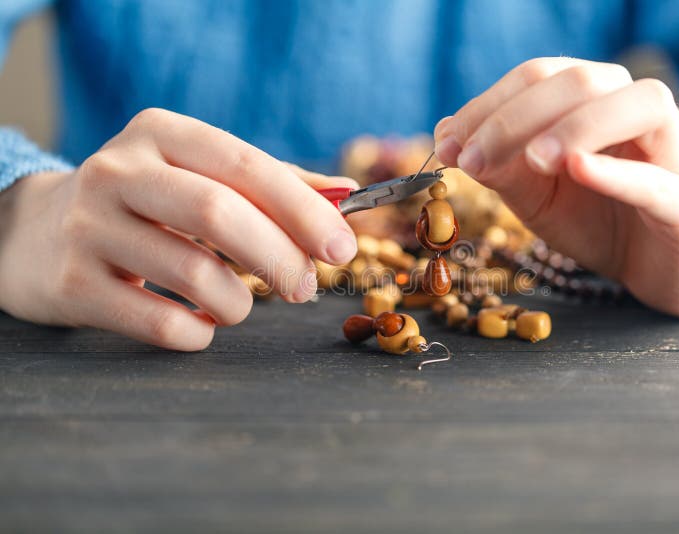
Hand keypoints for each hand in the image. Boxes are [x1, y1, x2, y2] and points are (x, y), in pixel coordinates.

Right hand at [0, 108, 357, 349]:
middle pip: (219, 214)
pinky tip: (202, 326)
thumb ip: (272, 183)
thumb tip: (347, 194)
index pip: (246, 165)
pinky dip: (198, 333)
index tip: (341, 248)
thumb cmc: (145, 204)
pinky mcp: (72, 284)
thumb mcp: (199, 174)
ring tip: (240, 305)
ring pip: (192, 272)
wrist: (34, 233)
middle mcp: (118, 171)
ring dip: (239, 302)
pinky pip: (158, 322)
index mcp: (161, 133)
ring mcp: (88, 227)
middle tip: (306, 288)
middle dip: (280, 258)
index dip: (303, 209)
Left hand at [435, 58, 678, 316]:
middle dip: (511, 119)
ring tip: (530, 162)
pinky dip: (614, 171)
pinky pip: (653, 178)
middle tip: (470, 160)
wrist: (658, 264)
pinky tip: (575, 168)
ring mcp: (667, 148)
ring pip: (630, 106)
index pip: (535, 77)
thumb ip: (499, 167)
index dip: (484, 106)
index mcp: (590, 98)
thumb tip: (446, 137)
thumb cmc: (596, 218)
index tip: (446, 144)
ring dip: (571, 128)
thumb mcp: (534, 195)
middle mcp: (631, 106)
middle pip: (574, 82)